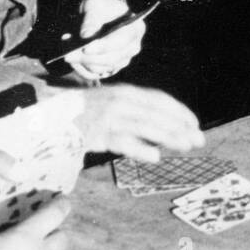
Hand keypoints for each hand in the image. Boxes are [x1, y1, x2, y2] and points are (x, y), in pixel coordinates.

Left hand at [64, 0, 144, 81]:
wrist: (98, 13)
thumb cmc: (98, 6)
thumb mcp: (93, 4)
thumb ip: (91, 19)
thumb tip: (86, 36)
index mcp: (135, 28)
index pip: (121, 41)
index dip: (103, 46)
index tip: (85, 48)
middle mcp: (132, 47)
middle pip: (110, 59)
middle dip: (87, 57)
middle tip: (67, 53)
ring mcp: (122, 60)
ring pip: (100, 69)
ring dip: (80, 61)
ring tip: (66, 50)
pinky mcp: (109, 69)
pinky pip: (92, 74)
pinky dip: (79, 67)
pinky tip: (71, 57)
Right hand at [76, 84, 204, 161]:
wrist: (49, 113)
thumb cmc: (86, 110)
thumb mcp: (113, 102)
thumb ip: (135, 110)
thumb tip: (165, 127)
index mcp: (126, 92)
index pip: (160, 99)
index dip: (180, 111)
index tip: (196, 124)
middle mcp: (120, 101)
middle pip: (157, 113)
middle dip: (180, 126)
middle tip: (199, 139)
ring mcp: (108, 117)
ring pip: (144, 126)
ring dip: (168, 136)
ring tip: (185, 146)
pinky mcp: (96, 134)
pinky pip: (121, 142)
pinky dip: (139, 149)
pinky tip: (155, 157)